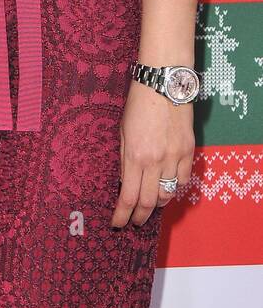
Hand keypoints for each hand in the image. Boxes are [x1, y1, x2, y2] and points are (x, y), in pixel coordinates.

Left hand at [111, 81, 195, 228]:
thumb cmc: (138, 103)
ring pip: (168, 194)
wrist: (164, 83)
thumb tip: (125, 183)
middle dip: (140, 216)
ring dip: (157, 203)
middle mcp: (156, 161)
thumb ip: (124, 159)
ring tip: (149, 206)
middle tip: (134, 221)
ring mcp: (175, 157)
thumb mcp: (123, 131)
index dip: (122, 214)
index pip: (128, 196)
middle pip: (149, 201)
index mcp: (135, 155)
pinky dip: (174, 188)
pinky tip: (167, 187)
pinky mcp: (189, 152)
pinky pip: (183, 180)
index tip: (117, 224)